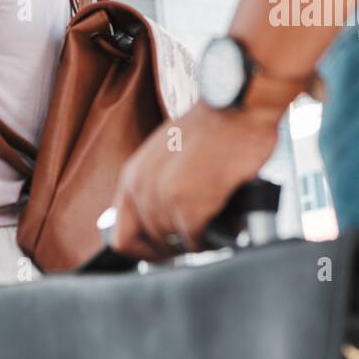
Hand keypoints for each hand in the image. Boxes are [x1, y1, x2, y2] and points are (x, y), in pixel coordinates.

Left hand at [111, 105, 279, 260]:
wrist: (237, 106)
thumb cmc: (212, 128)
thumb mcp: (167, 156)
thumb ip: (157, 186)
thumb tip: (164, 221)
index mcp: (132, 177)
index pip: (121, 236)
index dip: (144, 251)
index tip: (164, 251)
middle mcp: (141, 188)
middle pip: (149, 244)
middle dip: (175, 248)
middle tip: (197, 242)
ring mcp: (163, 198)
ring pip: (173, 244)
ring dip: (195, 244)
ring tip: (215, 231)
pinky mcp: (189, 205)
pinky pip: (195, 240)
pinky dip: (211, 241)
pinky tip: (225, 229)